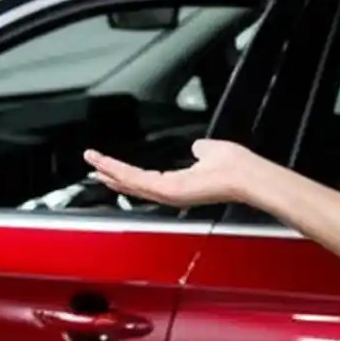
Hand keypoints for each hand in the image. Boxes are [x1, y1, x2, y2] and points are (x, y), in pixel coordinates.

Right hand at [83, 139, 260, 208]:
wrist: (246, 175)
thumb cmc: (236, 166)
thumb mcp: (212, 152)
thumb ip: (201, 151)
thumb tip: (196, 146)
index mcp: (181, 184)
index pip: (148, 179)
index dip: (128, 173)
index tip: (112, 166)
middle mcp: (172, 192)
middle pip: (134, 184)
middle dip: (112, 174)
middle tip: (93, 166)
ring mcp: (169, 193)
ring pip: (131, 182)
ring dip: (110, 170)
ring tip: (93, 161)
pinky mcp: (168, 190)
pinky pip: (137, 180)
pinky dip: (119, 170)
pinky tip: (106, 165)